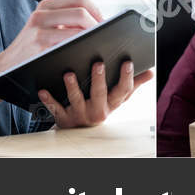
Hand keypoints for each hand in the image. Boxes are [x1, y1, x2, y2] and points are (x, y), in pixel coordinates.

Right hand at [0, 0, 104, 77]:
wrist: (6, 67)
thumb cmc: (31, 50)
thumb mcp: (44, 28)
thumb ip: (64, 21)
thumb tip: (97, 22)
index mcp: (46, 6)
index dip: (95, 8)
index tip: (103, 22)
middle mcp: (42, 12)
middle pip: (81, 8)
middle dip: (97, 22)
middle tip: (104, 34)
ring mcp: (40, 27)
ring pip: (78, 21)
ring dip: (92, 33)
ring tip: (98, 42)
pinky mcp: (39, 42)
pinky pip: (69, 39)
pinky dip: (81, 44)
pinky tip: (84, 51)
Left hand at [37, 59, 153, 128]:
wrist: (79, 133)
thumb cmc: (100, 106)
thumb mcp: (117, 98)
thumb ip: (133, 85)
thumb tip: (151, 71)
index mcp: (112, 102)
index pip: (123, 91)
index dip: (127, 77)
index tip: (127, 61)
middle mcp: (98, 110)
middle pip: (100, 94)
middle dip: (99, 79)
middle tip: (99, 63)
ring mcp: (80, 114)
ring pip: (77, 100)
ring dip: (72, 87)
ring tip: (69, 73)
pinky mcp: (63, 118)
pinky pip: (55, 109)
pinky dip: (49, 100)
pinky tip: (43, 89)